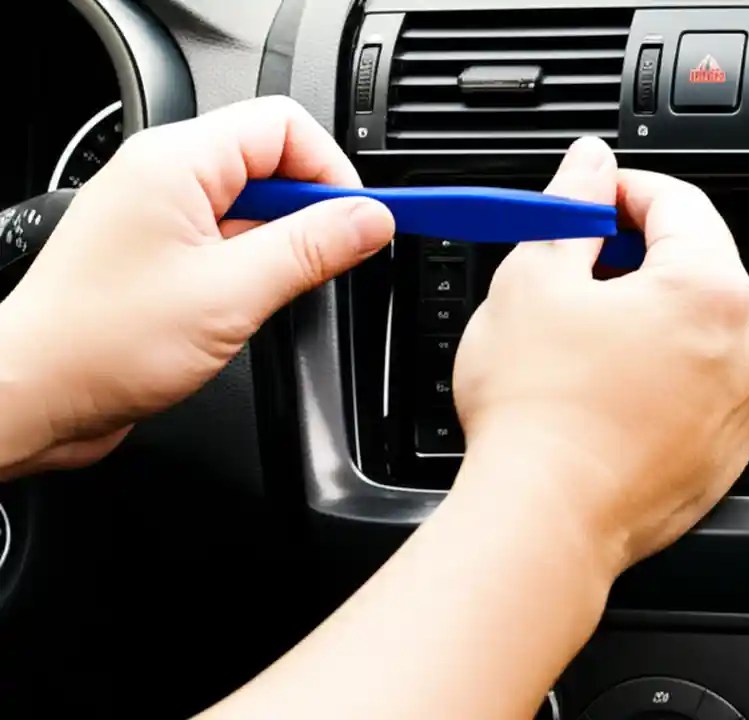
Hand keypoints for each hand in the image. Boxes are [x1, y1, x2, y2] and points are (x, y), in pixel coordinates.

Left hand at [0, 96, 393, 479]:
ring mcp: (161, 216)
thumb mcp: (231, 294)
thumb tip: (371, 219)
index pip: (284, 127)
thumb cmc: (99, 344)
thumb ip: (312, 249)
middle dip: (313, 212)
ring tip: (277, 292)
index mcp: (177, 162)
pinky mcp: (161, 255)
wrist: (33, 396)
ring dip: (283, 245)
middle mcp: (165, 177)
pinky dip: (257, 267)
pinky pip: (230, 240)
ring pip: (256, 207)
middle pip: (274, 164)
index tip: (364, 221)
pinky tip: (252, 305)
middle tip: (334, 261)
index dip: (334, 171)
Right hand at [451, 138, 748, 575]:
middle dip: (636, 256)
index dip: (623, 190)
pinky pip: (703, 384)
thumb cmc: (538, 412)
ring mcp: (747, 403)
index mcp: (713, 289)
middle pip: (697, 264)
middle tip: (576, 271)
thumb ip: (573, 206)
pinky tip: (609, 388)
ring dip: (652, 316)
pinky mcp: (730, 449)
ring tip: (584, 341)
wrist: (545, 521)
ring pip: (701, 328)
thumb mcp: (535, 278)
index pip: (680, 201)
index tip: (591, 199)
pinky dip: (664, 372)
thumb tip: (590, 166)